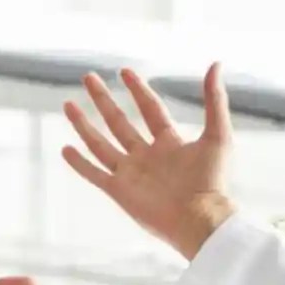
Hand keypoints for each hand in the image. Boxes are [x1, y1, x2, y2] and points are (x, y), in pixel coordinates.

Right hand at [62, 63, 236, 259]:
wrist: (200, 220)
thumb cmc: (212, 181)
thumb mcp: (218, 134)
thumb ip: (215, 100)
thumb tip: (216, 64)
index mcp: (169, 143)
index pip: (149, 109)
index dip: (138, 89)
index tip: (124, 71)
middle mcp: (146, 155)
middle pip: (119, 121)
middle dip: (103, 99)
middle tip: (89, 78)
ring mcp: (130, 173)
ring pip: (100, 143)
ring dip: (84, 124)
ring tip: (67, 104)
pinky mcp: (119, 191)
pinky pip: (94, 174)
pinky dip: (79, 163)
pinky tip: (66, 149)